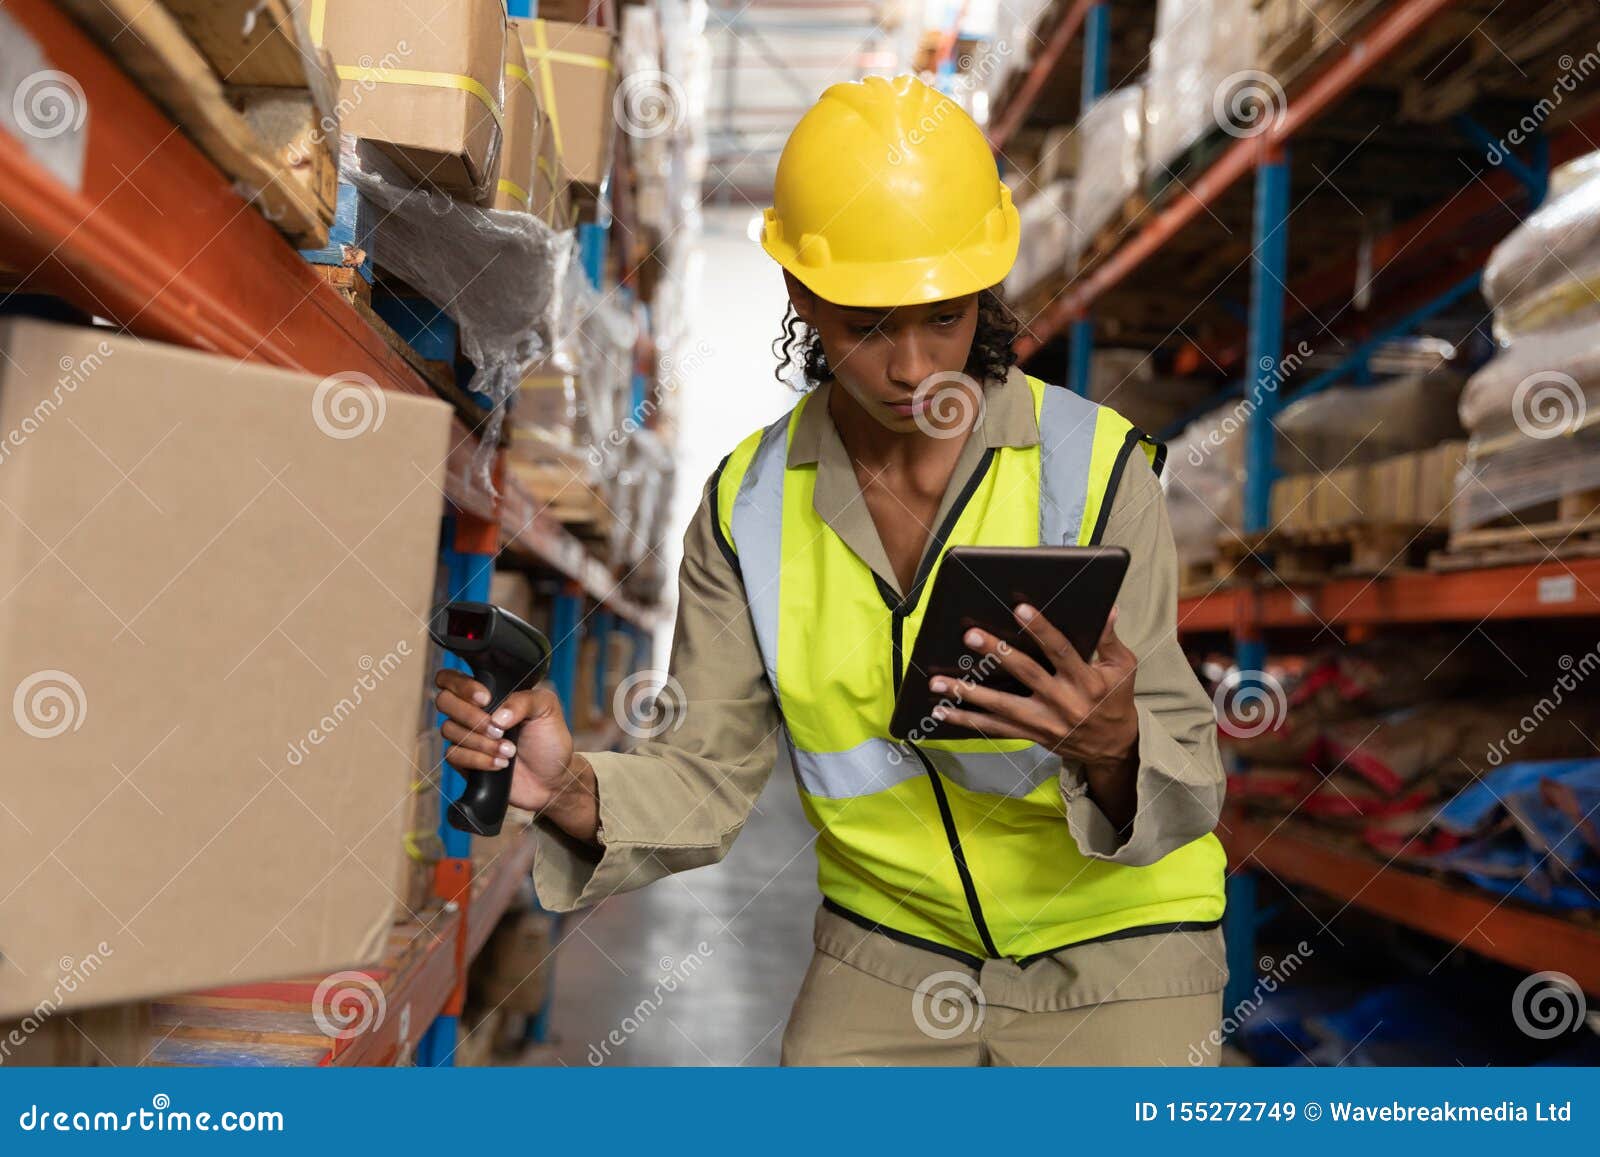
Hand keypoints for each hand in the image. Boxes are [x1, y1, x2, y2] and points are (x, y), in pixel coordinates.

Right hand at [432, 669, 598, 841]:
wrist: (552, 778)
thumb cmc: (549, 739)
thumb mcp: (547, 709)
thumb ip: (524, 700)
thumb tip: (497, 715)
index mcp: (490, 693)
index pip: (453, 677)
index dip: (462, 685)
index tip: (486, 699)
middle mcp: (473, 712)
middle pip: (444, 701)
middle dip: (470, 715)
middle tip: (498, 728)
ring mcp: (467, 736)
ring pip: (450, 730)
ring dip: (482, 742)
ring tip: (510, 751)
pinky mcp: (464, 761)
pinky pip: (454, 755)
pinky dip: (479, 760)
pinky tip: (500, 764)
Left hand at [927, 604, 1139, 773]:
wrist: (1112, 746)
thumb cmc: (1115, 699)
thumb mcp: (1122, 667)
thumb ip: (1109, 638)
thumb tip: (1107, 608)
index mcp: (1085, 680)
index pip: (1061, 650)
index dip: (1041, 629)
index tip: (1020, 609)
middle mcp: (1062, 701)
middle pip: (1025, 674)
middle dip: (996, 655)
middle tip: (970, 637)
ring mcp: (1044, 721)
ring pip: (1001, 707)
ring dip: (967, 693)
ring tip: (937, 681)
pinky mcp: (1031, 734)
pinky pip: (995, 728)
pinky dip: (967, 720)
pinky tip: (941, 711)